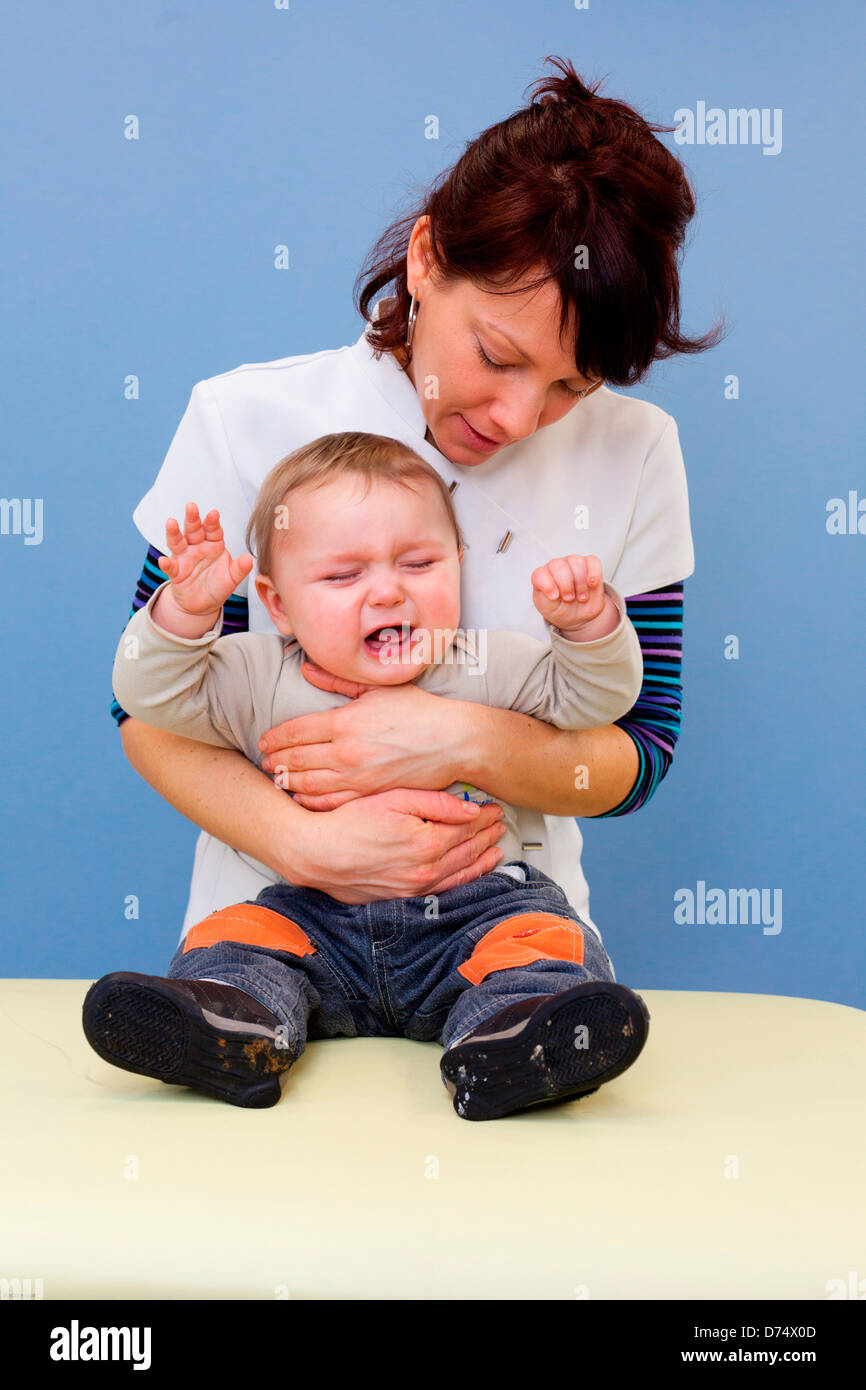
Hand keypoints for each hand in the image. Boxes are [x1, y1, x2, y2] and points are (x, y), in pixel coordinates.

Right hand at [157, 502, 253, 616]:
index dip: (213, 522)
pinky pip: (171, 566)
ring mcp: (184, 558)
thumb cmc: (218, 585)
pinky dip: (167, 563)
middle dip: (192, 518)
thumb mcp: (232, 578)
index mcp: (213, 544)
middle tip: (191, 507)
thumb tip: (249, 559)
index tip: (214, 513)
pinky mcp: (176, 572)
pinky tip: (164, 561)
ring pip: (178, 542)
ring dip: (174, 532)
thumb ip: (239, 568)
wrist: (204, 604)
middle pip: (194, 530)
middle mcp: (197, 547)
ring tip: (171, 523)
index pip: (213, 530)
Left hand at [258, 674, 475, 810]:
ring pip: (308, 785)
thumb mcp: (378, 688)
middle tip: (265, 761)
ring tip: (277, 778)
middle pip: (296, 760)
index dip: (275, 738)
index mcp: (345, 722)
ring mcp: (358, 778)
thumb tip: (306, 668)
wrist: (455, 741)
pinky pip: (330, 803)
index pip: (295, 732)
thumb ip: (338, 682)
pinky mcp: (370, 795)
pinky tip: (302, 798)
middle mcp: (346, 752)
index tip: (264, 740)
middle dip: (276, 761)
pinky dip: (310, 802)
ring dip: (288, 782)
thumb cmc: (420, 711)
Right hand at [295, 788, 507, 902]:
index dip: (484, 816)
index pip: (467, 827)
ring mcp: (416, 888)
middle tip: (499, 825)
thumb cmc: (348, 822)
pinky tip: (469, 873)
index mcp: (427, 842)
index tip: (493, 809)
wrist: (316, 852)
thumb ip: (435, 803)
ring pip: (461, 874)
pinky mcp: (404, 898)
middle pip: (468, 851)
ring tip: (494, 849)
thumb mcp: (393, 798)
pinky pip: (444, 891)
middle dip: (487, 835)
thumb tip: (469, 808)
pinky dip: (463, 881)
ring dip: (481, 861)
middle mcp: (426, 870)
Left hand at [531, 553, 605, 631]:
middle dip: (566, 585)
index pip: (540, 574)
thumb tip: (553, 592)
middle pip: (558, 566)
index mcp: (542, 576)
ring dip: (580, 582)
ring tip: (581, 597)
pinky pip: (593, 562)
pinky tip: (591, 584)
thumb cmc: (560, 609)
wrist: (578, 615)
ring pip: (576, 562)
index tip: (555, 597)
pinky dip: (594, 573)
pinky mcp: (590, 566)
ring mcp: (573, 564)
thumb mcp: (548, 609)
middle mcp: (556, 567)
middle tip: (569, 598)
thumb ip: (545, 600)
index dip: (547, 585)